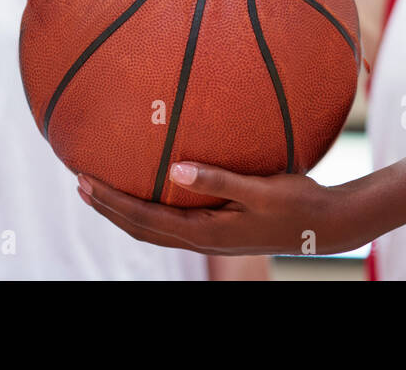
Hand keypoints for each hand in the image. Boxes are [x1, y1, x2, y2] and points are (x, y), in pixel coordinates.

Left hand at [77, 160, 368, 255]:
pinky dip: (151, 205)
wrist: (326, 225)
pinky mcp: (219, 227)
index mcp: (205, 232)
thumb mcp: (260, 188)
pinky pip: (172, 218)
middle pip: (140, 228)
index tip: (83, 180)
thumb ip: (218, 179)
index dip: (110, 202)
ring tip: (102, 186)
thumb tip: (175, 167)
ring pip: (154, 227)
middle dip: (107, 207)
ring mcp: (210, 235)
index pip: (144, 220)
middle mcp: (201, 238)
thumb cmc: (297, 202)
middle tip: (79, 181)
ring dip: (124, 209)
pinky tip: (153, 182)